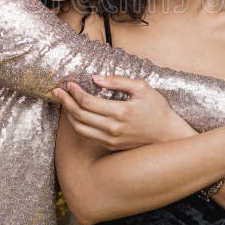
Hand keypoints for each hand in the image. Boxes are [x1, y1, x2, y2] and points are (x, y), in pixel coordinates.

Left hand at [53, 75, 191, 150]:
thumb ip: (118, 81)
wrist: (167, 134)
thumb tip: (96, 78)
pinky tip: (76, 114)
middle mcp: (113, 129)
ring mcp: (111, 140)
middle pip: (79, 115)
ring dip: (68, 114)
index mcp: (120, 112)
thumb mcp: (142, 88)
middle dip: (65, 101)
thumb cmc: (157, 109)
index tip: (69, 83)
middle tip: (58, 91)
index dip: (75, 92)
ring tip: (64, 102)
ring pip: (80, 128)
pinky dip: (78, 124)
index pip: (88, 102)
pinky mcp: (110, 146)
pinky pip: (87, 136)